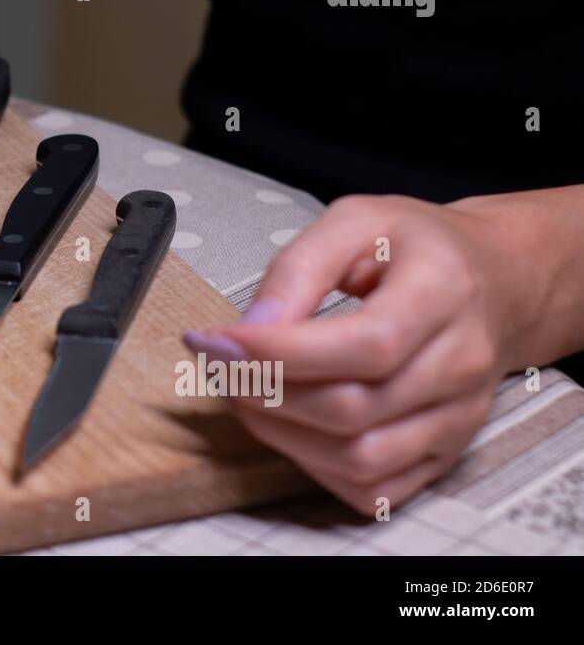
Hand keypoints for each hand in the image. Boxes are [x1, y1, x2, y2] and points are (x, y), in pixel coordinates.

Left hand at [185, 192, 555, 514]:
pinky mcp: (445, 452)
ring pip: (359, 458)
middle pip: (354, 409)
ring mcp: (459, 416)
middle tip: (219, 365)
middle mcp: (462, 362)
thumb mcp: (355, 221)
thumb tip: (252, 329)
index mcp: (443, 291)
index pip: (366, 345)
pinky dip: (316, 467)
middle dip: (265, 393)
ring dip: (282, 434)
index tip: (218, 342)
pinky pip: (374, 489)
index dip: (282, 354)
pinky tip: (287, 426)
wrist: (493, 281)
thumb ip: (298, 268)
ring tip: (244, 394)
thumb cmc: (416, 248)